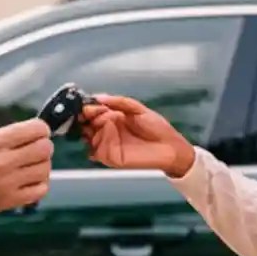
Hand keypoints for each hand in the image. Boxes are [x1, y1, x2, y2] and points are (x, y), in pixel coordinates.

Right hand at [0, 118, 52, 216]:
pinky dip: (39, 184)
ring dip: (42, 166)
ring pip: (45, 168)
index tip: (40, 133)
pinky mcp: (11, 200)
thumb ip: (7, 136)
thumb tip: (34, 132)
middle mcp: (3, 160)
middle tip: (37, 151)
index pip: (35, 129)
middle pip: (45, 148)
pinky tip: (30, 181)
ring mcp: (9, 182)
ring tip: (32, 167)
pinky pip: (41, 190)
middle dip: (44, 147)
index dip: (41, 130)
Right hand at [80, 95, 195, 177]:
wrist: (170, 147)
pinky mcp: (111, 158)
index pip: (92, 112)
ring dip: (92, 129)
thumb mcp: (138, 109)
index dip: (88, 108)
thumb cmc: (156, 127)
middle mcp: (106, 132)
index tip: (87, 104)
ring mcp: (108, 146)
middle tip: (91, 112)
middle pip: (86, 125)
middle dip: (86, 118)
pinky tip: (109, 133)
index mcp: (112, 118)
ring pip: (88, 138)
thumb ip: (119, 102)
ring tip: (105, 122)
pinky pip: (97, 152)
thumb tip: (99, 97)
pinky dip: (100, 142)